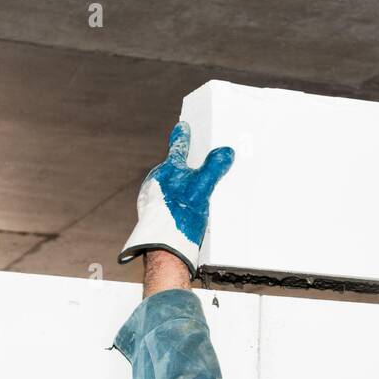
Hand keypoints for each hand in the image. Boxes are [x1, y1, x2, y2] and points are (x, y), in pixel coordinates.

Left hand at [119, 121, 234, 276]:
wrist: (164, 250)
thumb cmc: (178, 218)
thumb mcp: (202, 188)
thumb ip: (214, 168)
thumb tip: (224, 152)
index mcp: (166, 172)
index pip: (177, 148)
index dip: (182, 137)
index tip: (182, 127)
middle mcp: (156, 185)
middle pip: (172, 169)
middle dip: (182, 166)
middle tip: (191, 162)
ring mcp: (154, 202)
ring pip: (170, 188)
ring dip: (180, 188)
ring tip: (192, 193)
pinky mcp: (156, 219)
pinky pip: (169, 204)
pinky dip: (178, 204)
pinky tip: (186, 213)